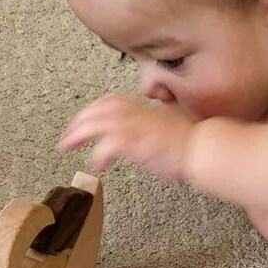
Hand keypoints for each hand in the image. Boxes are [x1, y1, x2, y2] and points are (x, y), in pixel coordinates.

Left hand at [59, 93, 195, 180]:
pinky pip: (104, 148)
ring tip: (67, 146)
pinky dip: (97, 156)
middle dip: (77, 122)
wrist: (201, 147)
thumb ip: (157, 115)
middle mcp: (132, 110)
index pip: (108, 102)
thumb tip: (154, 115)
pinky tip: (97, 166)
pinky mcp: (130, 141)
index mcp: (140, 104)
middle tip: (67, 136)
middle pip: (94, 111)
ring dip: (77, 135)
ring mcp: (130, 124)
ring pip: (92, 124)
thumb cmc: (192, 138)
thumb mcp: (171, 117)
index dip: (92, 111)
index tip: (83, 120)